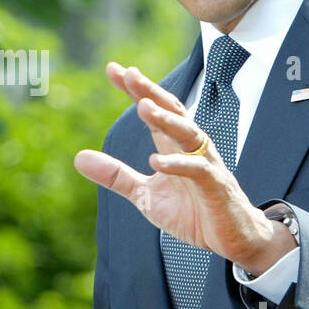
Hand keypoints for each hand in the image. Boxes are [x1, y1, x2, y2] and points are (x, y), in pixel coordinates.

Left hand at [74, 63, 292, 273]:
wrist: (230, 239)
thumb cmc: (192, 212)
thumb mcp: (144, 195)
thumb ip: (114, 175)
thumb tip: (78, 158)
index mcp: (172, 146)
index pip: (153, 110)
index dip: (135, 90)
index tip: (113, 69)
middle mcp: (190, 148)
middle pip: (171, 112)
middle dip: (151, 92)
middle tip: (130, 74)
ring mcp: (205, 164)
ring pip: (188, 133)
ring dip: (166, 120)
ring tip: (143, 107)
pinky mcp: (215, 186)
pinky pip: (197, 169)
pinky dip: (177, 164)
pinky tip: (156, 161)